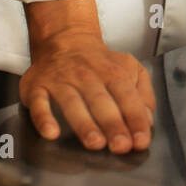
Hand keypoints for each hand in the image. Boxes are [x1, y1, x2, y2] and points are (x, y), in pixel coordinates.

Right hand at [19, 29, 155, 152]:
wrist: (65, 39)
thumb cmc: (100, 63)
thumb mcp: (129, 68)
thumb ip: (143, 93)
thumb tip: (147, 121)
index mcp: (112, 71)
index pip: (127, 95)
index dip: (135, 118)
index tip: (141, 141)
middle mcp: (87, 74)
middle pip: (101, 100)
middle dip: (112, 124)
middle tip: (121, 146)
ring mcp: (61, 80)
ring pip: (72, 102)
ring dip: (84, 123)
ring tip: (95, 143)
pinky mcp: (37, 86)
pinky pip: (39, 102)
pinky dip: (43, 117)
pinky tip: (51, 133)